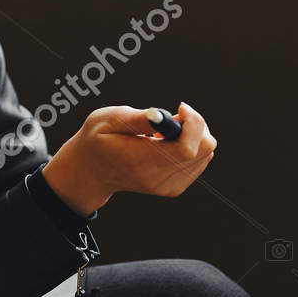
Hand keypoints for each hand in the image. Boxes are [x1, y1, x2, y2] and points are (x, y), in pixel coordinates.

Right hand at [42, 100, 216, 213]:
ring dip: (192, 136)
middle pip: (204, 150)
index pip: (187, 148)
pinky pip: (199, 162)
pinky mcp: (173, 188)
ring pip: (205, 154)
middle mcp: (156, 178)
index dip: (193, 123)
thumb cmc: (97, 140)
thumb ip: (138, 118)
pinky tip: (167, 144)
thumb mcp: (108, 120)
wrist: (92, 171)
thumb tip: (162, 116)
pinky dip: (190, 147)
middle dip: (195, 126)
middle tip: (171, 118)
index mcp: (139, 161)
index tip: (179, 108)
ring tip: (165, 132)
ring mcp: (166, 186)